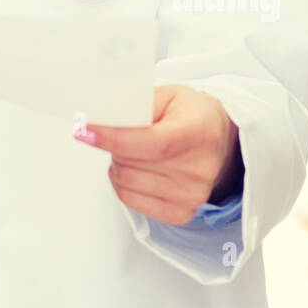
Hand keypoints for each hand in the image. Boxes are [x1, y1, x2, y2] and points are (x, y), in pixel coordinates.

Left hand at [76, 84, 241, 225]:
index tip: (86, 130)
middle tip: (121, 133)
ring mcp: (192, 194)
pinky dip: (124, 185)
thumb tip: (102, 117)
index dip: (114, 138)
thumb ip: (137, 103)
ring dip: (118, 164)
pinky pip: (133, 202)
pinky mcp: (182, 213)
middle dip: (113, 146)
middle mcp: (199, 167)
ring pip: (126, 183)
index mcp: (199, 132)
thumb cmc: (192, 114)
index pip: (152, 142)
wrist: (220, 140)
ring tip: (132, 150)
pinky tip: (135, 170)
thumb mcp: (169, 95)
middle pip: (133, 163)